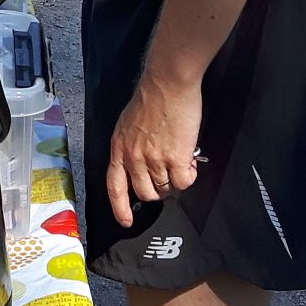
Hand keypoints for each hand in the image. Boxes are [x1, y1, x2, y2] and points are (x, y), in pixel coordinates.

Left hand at [104, 72, 204, 229]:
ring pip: (166, 188)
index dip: (120, 207)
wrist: (167, 84)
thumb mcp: (128, 126)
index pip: (114, 186)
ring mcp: (153, 159)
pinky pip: (183, 182)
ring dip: (175, 180)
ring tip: (180, 163)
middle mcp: (133, 158)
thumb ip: (131, 148)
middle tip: (167, 178)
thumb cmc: (151, 99)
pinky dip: (189, 177)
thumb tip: (140, 165)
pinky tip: (190, 163)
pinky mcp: (175, 158)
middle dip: (158, 191)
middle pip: (145, 193)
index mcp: (118, 149)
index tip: (126, 221)